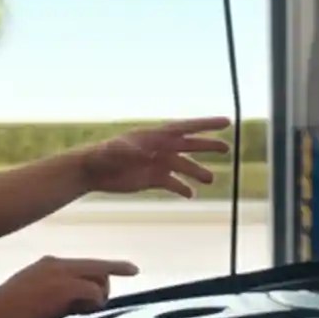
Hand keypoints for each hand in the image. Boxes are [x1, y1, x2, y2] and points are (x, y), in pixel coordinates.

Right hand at [0, 256, 138, 317]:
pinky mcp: (65, 287)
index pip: (89, 263)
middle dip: (99, 293)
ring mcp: (62, 273)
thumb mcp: (36, 293)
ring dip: (93, 302)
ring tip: (67, 313)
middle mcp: (58, 263)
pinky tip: (68, 313)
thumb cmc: (9, 311)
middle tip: (78, 310)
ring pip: (100, 284)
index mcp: (50, 263)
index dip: (113, 266)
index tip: (132, 269)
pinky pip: (94, 296)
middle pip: (100, 273)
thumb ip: (59, 292)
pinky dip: (89, 307)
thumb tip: (83, 301)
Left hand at [79, 116, 231, 198]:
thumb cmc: (102, 156)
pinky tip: (190, 195)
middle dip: (207, 146)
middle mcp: (158, 148)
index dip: (205, 125)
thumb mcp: (115, 151)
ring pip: (182, 166)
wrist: (91, 172)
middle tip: (227, 149)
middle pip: (188, 145)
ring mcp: (156, 163)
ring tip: (210, 180)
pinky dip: (182, 188)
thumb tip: (145, 152)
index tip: (225, 122)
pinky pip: (172, 183)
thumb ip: (130, 150)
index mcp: (154, 136)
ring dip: (197, 172)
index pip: (184, 128)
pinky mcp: (151, 178)